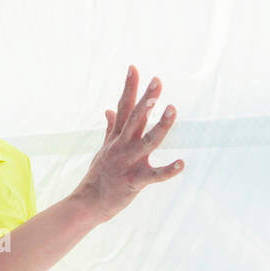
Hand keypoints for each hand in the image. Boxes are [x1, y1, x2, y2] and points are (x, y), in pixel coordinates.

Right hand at [74, 65, 183, 224]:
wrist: (88, 203)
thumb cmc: (98, 176)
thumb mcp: (103, 149)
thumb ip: (110, 128)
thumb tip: (109, 109)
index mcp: (117, 138)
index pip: (123, 107)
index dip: (129, 88)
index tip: (134, 68)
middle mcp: (121, 146)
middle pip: (135, 119)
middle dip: (146, 100)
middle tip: (157, 81)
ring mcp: (127, 163)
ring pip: (147, 141)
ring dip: (161, 126)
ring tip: (172, 109)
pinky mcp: (134, 181)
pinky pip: (153, 175)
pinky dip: (168, 170)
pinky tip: (182, 163)